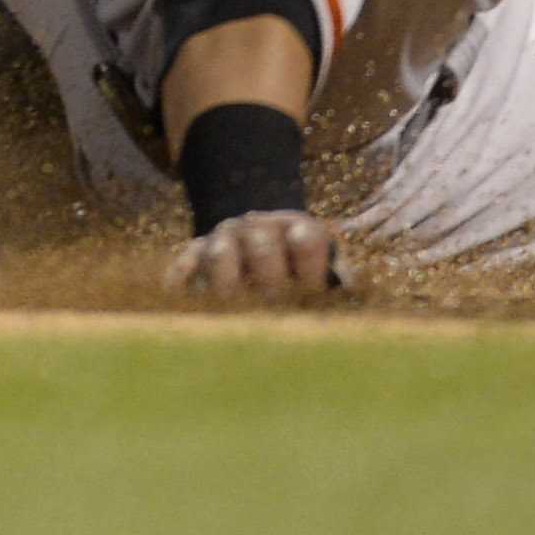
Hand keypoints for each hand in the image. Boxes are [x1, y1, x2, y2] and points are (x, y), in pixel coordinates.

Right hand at [167, 208, 350, 300]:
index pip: (305, 240)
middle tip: (272, 302)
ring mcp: (223, 239)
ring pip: (220, 253)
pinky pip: (183, 263)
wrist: (256, 237)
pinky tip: (179, 299)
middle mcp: (257, 228)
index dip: (310, 270)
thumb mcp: (323, 263)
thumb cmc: (297, 266)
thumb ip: (340, 278)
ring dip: (226, 280)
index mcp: (295, 228)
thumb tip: (355, 298)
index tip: (310, 295)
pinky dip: (180, 281)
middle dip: (268, 275)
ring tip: (231, 306)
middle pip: (260, 244)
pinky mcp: (194, 253)